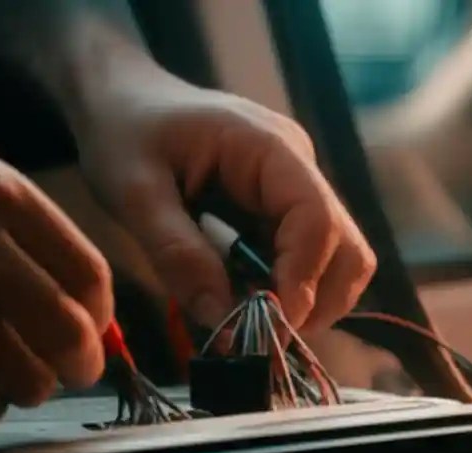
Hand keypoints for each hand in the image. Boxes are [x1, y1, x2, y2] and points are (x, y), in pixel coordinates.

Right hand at [0, 153, 112, 418]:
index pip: (89, 276)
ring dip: (24, 390)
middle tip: (67, 372)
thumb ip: (32, 245)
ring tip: (7, 379)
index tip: (91, 333)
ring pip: (26, 379)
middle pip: (69, 334)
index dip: (100, 318)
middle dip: (78, 366)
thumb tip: (97, 324)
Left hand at [72, 63, 375, 332]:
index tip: (269, 325)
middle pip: (348, 250)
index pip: (318, 222)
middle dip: (316, 302)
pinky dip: (286, 291)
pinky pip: (309, 260)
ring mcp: (300, 189)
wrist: (123, 97)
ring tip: (250, 319)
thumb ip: (176, 253)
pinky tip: (244, 297)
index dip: (303, 281)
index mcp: (270, 149)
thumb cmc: (126, 131)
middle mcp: (301, 168)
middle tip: (262, 335)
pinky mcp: (288, 208)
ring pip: (339, 262)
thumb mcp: (132, 191)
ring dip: (305, 302)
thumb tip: (220, 317)